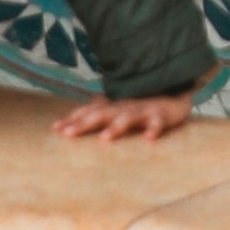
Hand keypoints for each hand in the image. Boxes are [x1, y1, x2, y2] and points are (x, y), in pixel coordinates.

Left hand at [55, 89, 195, 140]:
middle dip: (85, 123)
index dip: (73, 119)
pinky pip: (157, 122)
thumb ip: (94, 113)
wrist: (173, 90)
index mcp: (112, 106)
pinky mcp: (161, 114)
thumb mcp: (115, 108)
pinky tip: (149, 139)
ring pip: (127, 118)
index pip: (88, 112)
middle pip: (102, 114)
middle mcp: (123, 107)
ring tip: (104, 139)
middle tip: (69, 134)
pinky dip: (154, 128)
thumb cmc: (140, 105)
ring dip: (116, 127)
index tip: (56, 130)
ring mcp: (142, 110)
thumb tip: (63, 122)